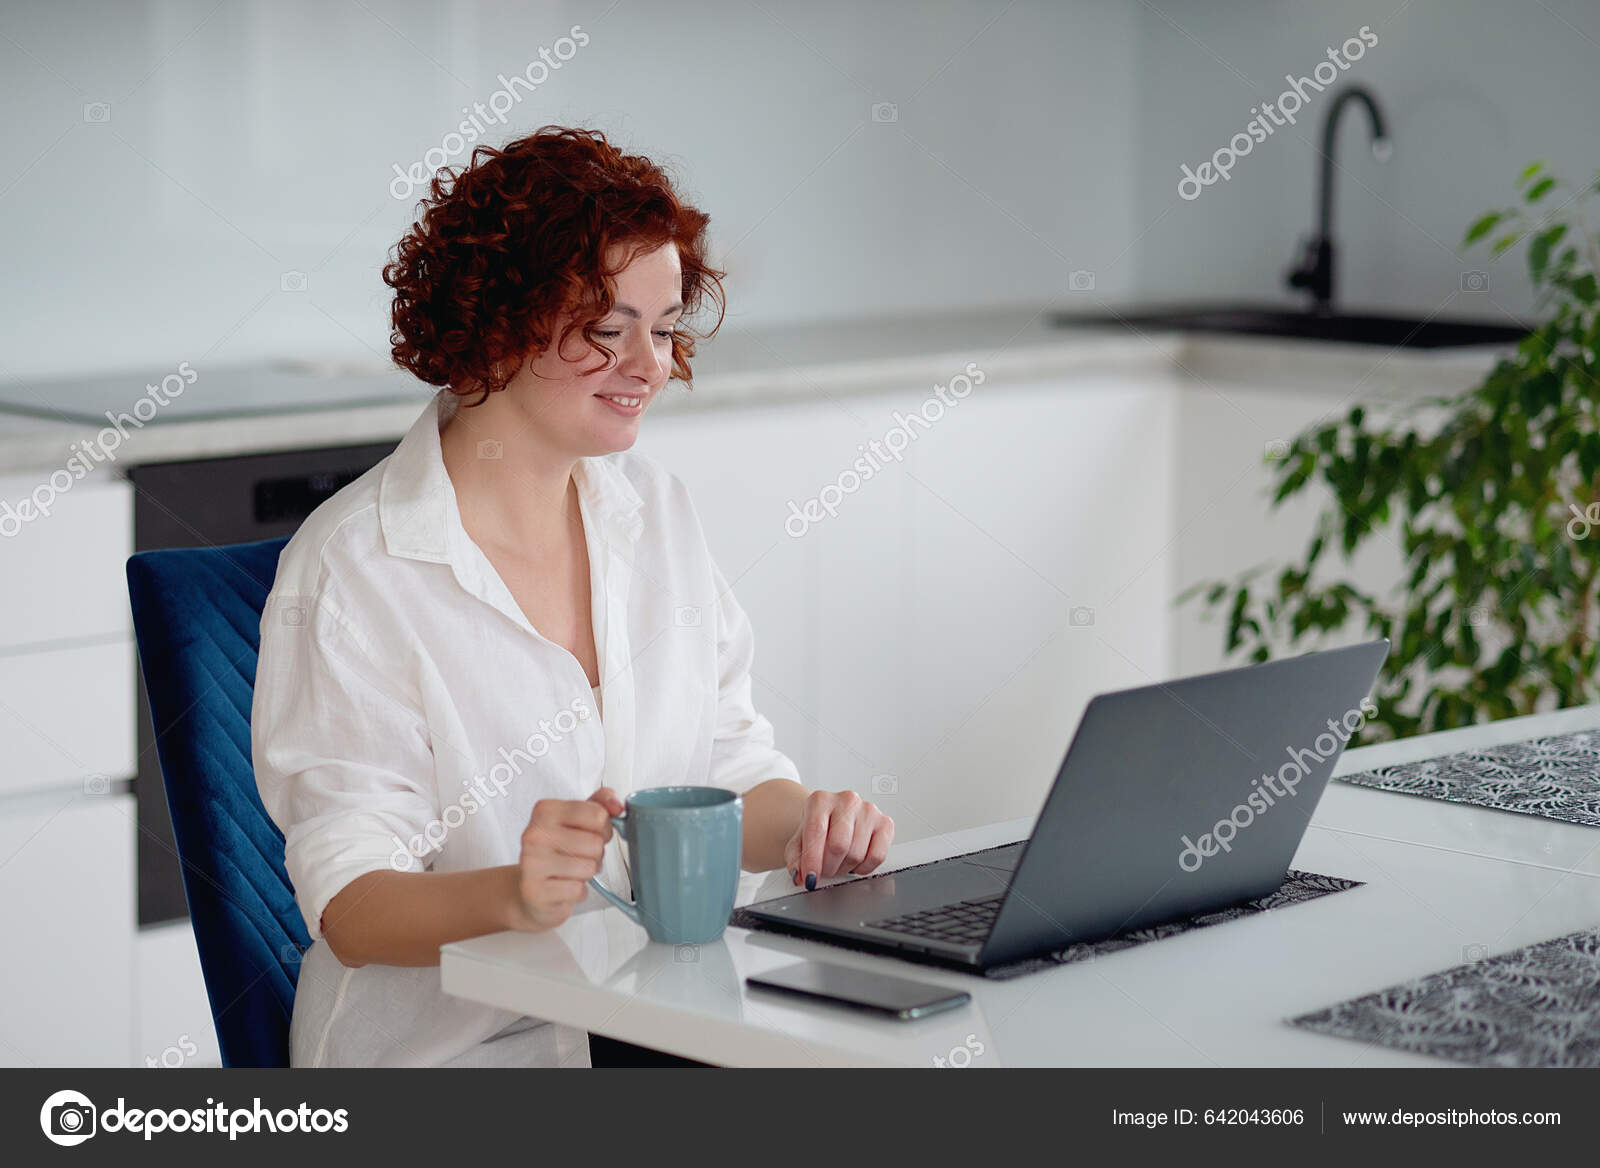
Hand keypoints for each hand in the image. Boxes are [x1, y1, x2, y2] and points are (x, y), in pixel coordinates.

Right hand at [509, 787, 623, 930]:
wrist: (530, 888)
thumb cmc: (558, 851)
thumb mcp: (577, 820)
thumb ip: (600, 804)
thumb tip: (617, 805)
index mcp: (546, 810)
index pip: (597, 815)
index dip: (604, 828)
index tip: (591, 833)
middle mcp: (535, 834)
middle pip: (595, 844)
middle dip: (595, 854)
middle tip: (578, 855)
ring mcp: (532, 863)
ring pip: (589, 867)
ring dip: (586, 873)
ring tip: (570, 871)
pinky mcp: (535, 891)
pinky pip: (578, 890)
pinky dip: (576, 892)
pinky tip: (562, 886)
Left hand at [784, 789, 892, 889]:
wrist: (833, 819)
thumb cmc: (817, 829)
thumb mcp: (799, 842)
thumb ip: (795, 859)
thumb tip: (799, 875)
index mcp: (820, 800)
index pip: (816, 831)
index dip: (812, 860)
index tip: (810, 878)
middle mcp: (846, 800)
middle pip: (838, 845)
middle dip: (828, 867)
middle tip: (823, 872)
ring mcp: (868, 810)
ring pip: (856, 854)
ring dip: (844, 868)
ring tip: (837, 863)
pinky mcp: (885, 823)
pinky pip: (877, 856)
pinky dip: (864, 868)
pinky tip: (855, 862)